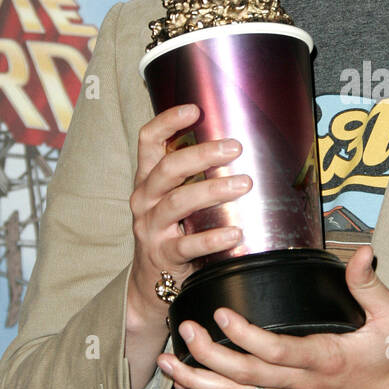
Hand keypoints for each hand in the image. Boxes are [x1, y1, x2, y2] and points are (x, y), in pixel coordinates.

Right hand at [126, 103, 251, 329]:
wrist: (151, 279)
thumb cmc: (172, 227)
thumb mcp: (174, 195)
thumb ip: (193, 173)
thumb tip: (237, 142)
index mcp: (147, 178)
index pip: (148, 141)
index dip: (167, 122)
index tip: (194, 109)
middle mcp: (144, 199)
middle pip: (168, 169)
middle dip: (202, 155)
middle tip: (235, 148)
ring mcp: (151, 228)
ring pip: (178, 203)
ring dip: (213, 191)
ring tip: (243, 184)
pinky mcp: (163, 255)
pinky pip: (188, 245)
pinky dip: (213, 238)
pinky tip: (235, 232)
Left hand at [156, 245, 388, 388]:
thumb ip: (370, 286)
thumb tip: (362, 252)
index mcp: (325, 359)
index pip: (277, 352)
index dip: (246, 336)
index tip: (221, 314)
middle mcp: (302, 384)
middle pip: (246, 377)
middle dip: (209, 356)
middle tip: (183, 329)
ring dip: (199, 382)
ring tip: (167, 363)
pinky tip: (188, 383)